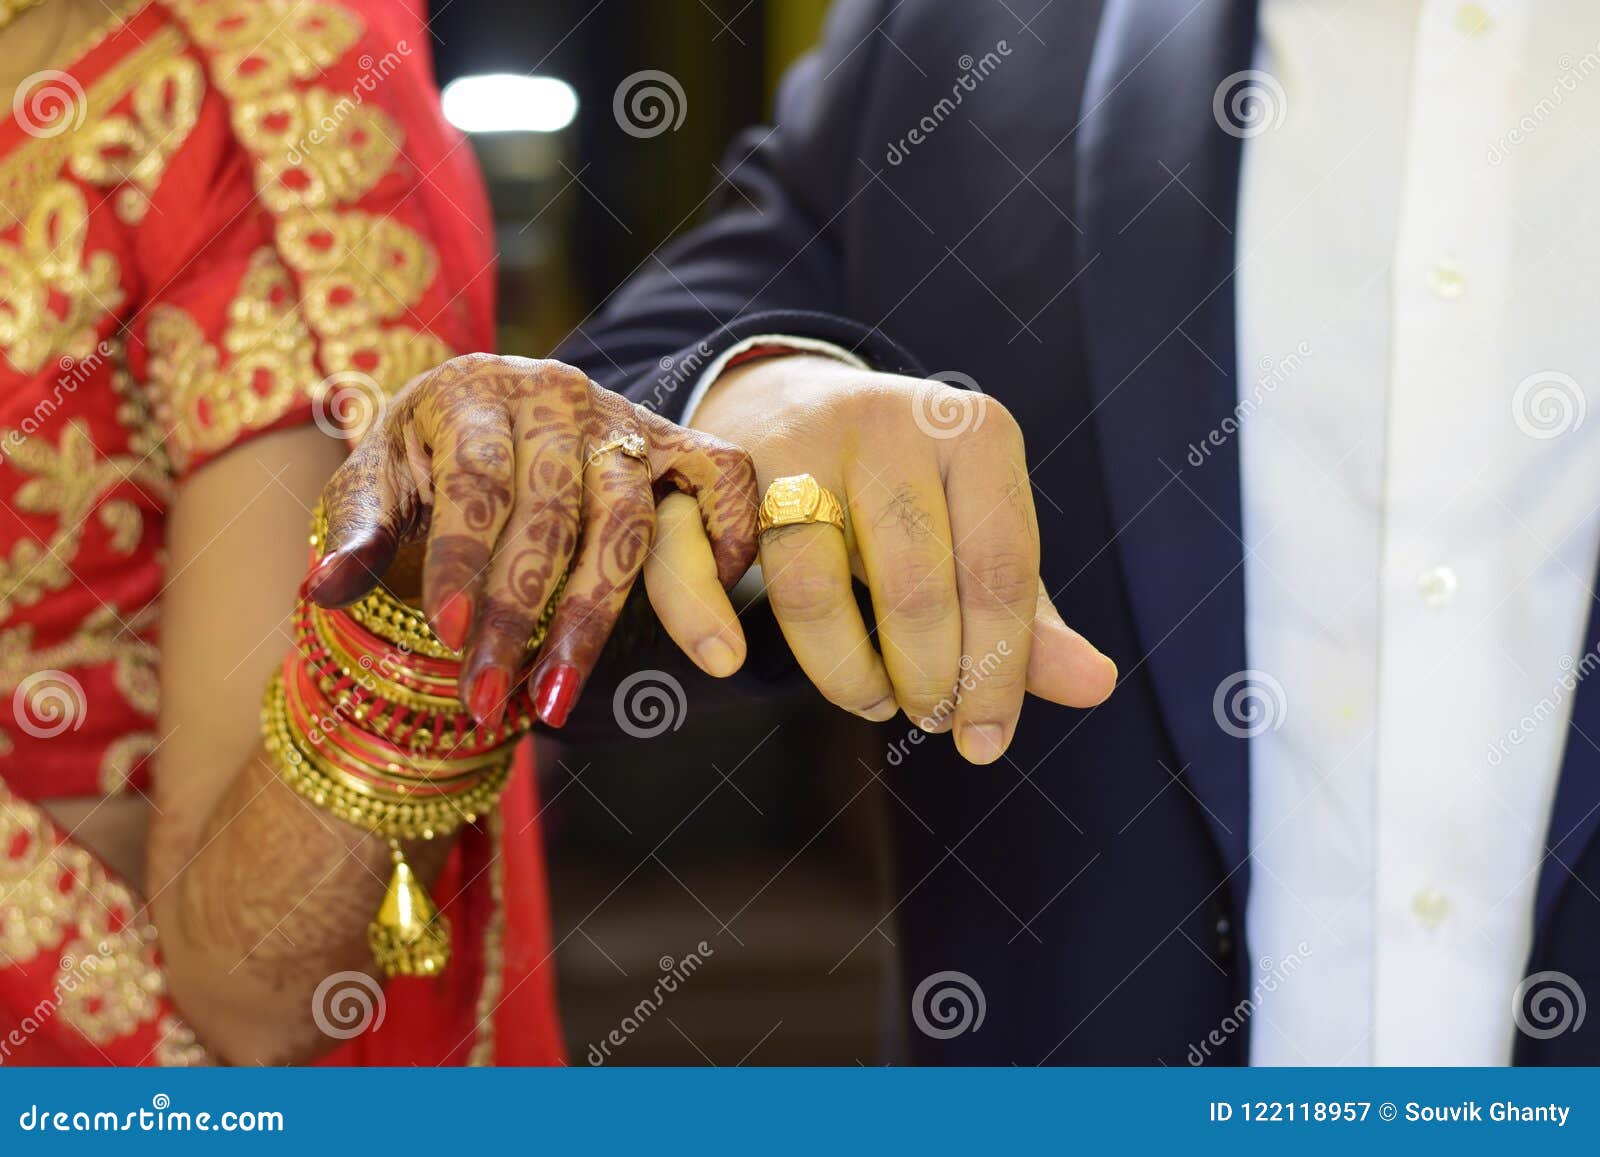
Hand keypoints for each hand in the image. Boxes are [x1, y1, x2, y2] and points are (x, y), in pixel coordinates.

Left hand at [307, 355, 758, 728]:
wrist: (486, 409)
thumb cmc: (424, 457)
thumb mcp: (375, 480)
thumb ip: (356, 529)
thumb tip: (323, 591)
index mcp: (474, 389)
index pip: (477, 479)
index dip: (463, 560)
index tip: (447, 638)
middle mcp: (558, 394)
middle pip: (555, 512)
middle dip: (520, 614)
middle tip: (488, 702)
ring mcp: (625, 416)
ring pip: (630, 521)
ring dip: (598, 616)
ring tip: (559, 698)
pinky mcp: (676, 439)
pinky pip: (724, 480)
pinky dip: (727, 538)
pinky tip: (697, 624)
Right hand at [666, 354, 1115, 764]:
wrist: (790, 399)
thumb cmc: (908, 493)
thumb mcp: (977, 532)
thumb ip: (1027, 612)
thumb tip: (1096, 687)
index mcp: (971, 431)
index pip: (999, 569)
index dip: (999, 670)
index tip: (987, 741)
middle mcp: (885, 423)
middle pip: (913, 585)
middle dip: (928, 678)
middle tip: (931, 717)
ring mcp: (792, 441)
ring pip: (810, 587)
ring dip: (845, 673)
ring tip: (875, 699)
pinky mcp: (710, 468)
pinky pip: (694, 558)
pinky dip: (701, 617)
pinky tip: (728, 663)